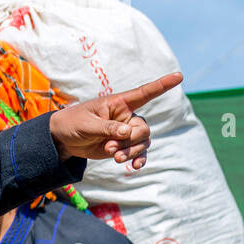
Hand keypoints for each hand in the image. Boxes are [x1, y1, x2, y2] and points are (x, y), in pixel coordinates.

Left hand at [47, 72, 182, 167]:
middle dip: (131, 141)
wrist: (64, 139)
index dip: (162, 85)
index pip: (144, 93)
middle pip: (143, 128)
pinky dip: (138, 159)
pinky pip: (139, 152)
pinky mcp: (123, 145)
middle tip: (110, 148)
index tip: (179, 76)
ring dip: (131, 152)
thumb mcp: (87, 125)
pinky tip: (134, 167)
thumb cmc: (73, 124)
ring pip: (142, 142)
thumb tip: (128, 132)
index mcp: (118, 103)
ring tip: (114, 157)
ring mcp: (126, 132)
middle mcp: (126, 116)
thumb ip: (107, 128)